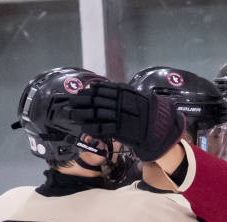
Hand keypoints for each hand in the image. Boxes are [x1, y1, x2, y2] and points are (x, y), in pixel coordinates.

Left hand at [68, 81, 183, 161]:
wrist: (156, 129)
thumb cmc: (142, 113)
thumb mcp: (130, 96)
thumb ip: (115, 91)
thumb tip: (94, 86)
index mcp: (121, 94)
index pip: (99, 90)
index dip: (86, 93)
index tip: (78, 94)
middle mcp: (119, 103)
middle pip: (94, 101)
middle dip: (81, 103)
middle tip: (71, 104)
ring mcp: (119, 116)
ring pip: (95, 115)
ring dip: (82, 115)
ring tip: (74, 116)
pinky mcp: (119, 130)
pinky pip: (102, 129)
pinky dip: (92, 129)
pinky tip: (85, 128)